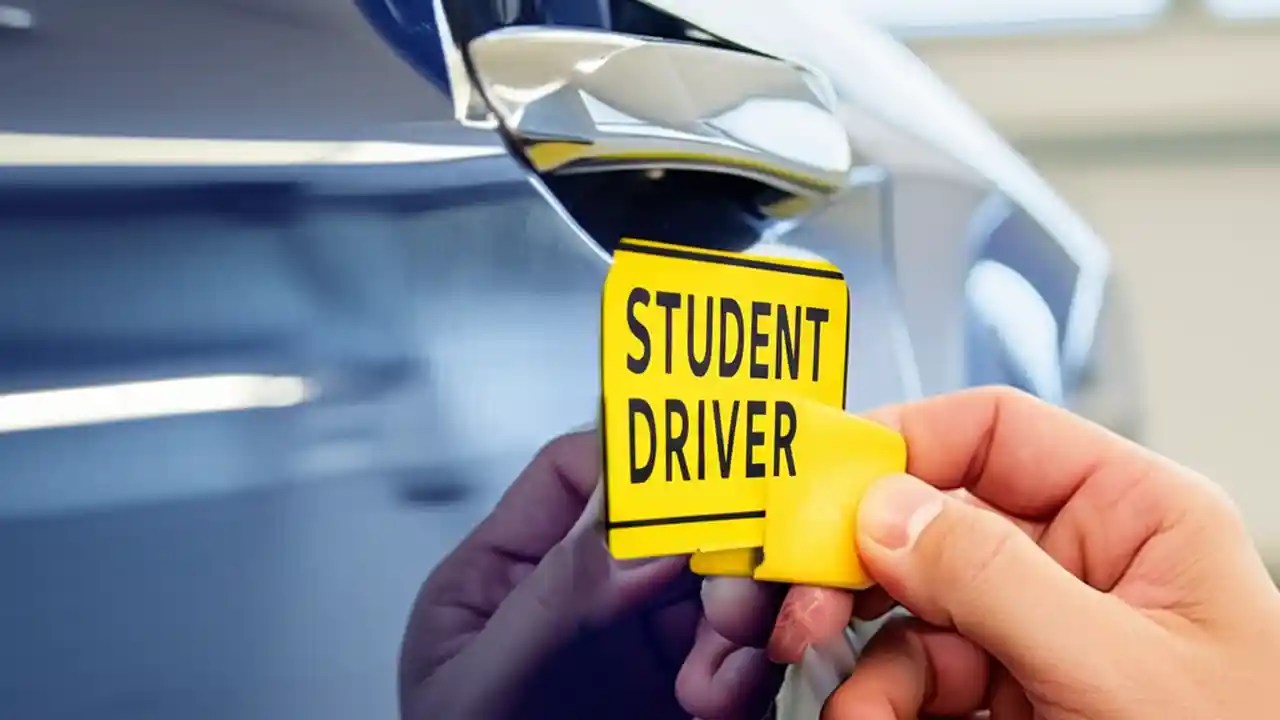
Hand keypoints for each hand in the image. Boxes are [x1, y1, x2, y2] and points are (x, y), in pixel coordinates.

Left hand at [399, 432, 785, 719]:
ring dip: (739, 613)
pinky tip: (719, 702)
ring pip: (721, 582)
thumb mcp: (486, 695)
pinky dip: (751, 668)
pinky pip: (747, 652)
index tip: (699, 469)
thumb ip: (556, 601)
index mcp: (502, 579)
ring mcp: (641, 647)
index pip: (577, 474)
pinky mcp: (695, 695)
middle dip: (710, 546)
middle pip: (668, 521)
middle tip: (731, 587)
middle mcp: (581, 600)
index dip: (640, 458)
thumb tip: (636, 524)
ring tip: (718, 672)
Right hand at [775, 387, 1279, 718]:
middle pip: (934, 525)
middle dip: (860, 568)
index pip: (994, 434)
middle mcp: (1080, 565)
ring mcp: (1041, 636)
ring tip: (856, 710)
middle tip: (804, 603)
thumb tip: (883, 510)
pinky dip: (883, 704)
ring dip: (868, 662)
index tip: (818, 482)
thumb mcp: (1117, 668)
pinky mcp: (1013, 699)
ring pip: (914, 615)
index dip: (899, 443)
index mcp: (1135, 516)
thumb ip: (995, 580)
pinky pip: (923, 680)